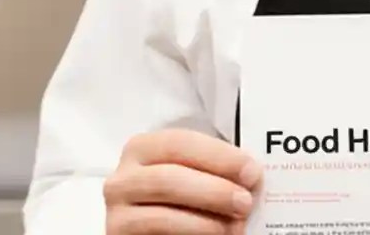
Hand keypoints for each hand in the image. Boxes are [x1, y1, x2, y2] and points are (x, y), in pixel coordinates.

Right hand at [104, 128, 262, 234]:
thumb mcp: (196, 175)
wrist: (164, 227)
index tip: (251, 171)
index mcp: (144, 148)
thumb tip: (252, 175)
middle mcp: (123, 178)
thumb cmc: (182, 199)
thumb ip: (216, 170)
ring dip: (206, 221)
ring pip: (162, 215)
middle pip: (169, 179)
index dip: (219, 156)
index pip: (180, 143)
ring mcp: (117, 212)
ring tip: (236, 226)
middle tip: (246, 202)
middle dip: (215, 190)